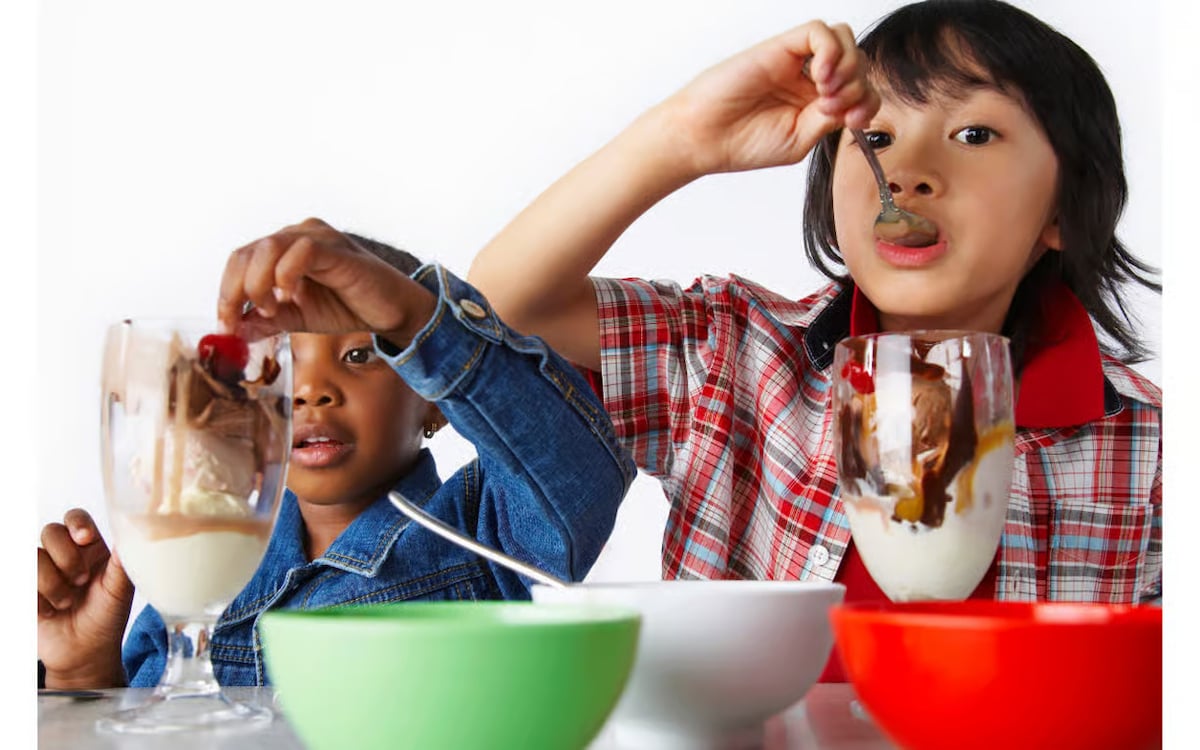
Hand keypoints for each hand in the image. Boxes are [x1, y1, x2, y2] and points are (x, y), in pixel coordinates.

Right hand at [37, 509, 133, 687]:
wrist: (84, 653)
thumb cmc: (106, 618)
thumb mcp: (120, 591)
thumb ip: (122, 563)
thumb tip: (132, 535)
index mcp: (91, 548)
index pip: (76, 518)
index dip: (76, 523)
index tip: (85, 539)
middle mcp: (65, 555)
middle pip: (51, 531)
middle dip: (66, 558)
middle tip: (81, 581)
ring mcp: (43, 571)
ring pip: (33, 556)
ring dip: (51, 583)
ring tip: (66, 603)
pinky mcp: (26, 589)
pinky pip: (20, 580)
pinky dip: (37, 599)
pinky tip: (49, 612)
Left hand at [218, 218, 435, 346]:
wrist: (391, 312)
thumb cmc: (348, 307)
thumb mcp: (297, 318)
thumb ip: (266, 320)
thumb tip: (235, 330)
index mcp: (283, 249)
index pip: (240, 260)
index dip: (226, 293)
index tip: (225, 326)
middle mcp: (297, 235)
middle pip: (246, 252)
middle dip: (234, 291)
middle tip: (237, 322)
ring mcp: (316, 237)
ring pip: (267, 248)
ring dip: (258, 284)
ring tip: (272, 308)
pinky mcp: (335, 248)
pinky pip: (300, 251)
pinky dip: (286, 275)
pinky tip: (292, 297)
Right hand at [657, 20, 878, 176]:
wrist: (704, 137)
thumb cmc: (741, 143)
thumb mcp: (799, 141)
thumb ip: (827, 120)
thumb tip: (852, 103)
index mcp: (813, 103)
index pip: (860, 89)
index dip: (867, 103)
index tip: (852, 121)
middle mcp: (806, 78)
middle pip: (857, 61)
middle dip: (858, 86)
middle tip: (832, 107)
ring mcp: (793, 61)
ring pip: (843, 38)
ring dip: (848, 65)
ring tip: (826, 90)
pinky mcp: (779, 47)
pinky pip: (818, 31)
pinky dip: (830, 50)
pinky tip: (818, 75)